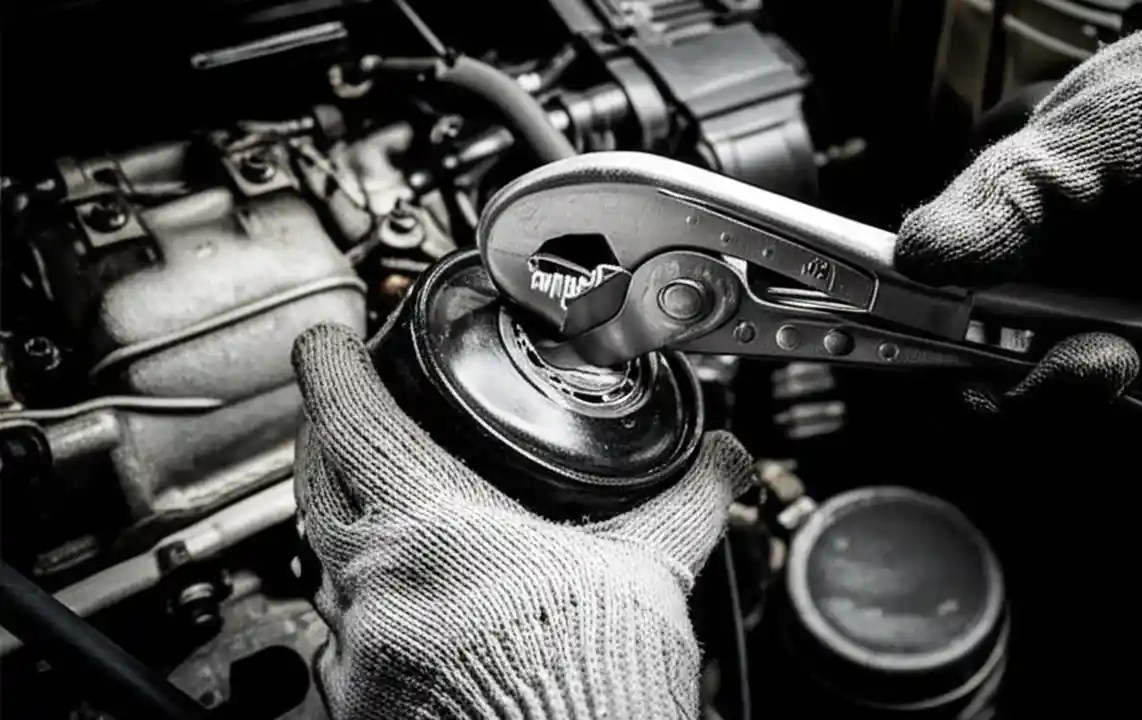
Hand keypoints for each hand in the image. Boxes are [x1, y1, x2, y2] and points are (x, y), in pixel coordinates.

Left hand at [291, 324, 754, 719]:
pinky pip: (343, 632)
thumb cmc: (599, 682)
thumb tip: (723, 461)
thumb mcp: (650, 568)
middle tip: (347, 412)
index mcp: (435, 527)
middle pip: (315, 482)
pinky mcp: (363, 700)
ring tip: (381, 505)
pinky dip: (365, 601)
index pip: (352, 418)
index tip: (331, 343)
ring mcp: (362, 647)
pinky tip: (408, 602)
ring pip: (325, 560)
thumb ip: (687, 500)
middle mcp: (378, 584)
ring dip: (345, 521)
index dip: (333, 366)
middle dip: (327, 437)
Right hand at [897, 0, 1141, 413]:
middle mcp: (1071, 323)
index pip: (946, 365)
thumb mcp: (1085, 139)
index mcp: (1007, 278)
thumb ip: (1007, 202)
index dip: (946, 391)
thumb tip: (914, 255)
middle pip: (1034, 422)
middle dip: (1064, 403)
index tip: (972, 388)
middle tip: (1102, 358)